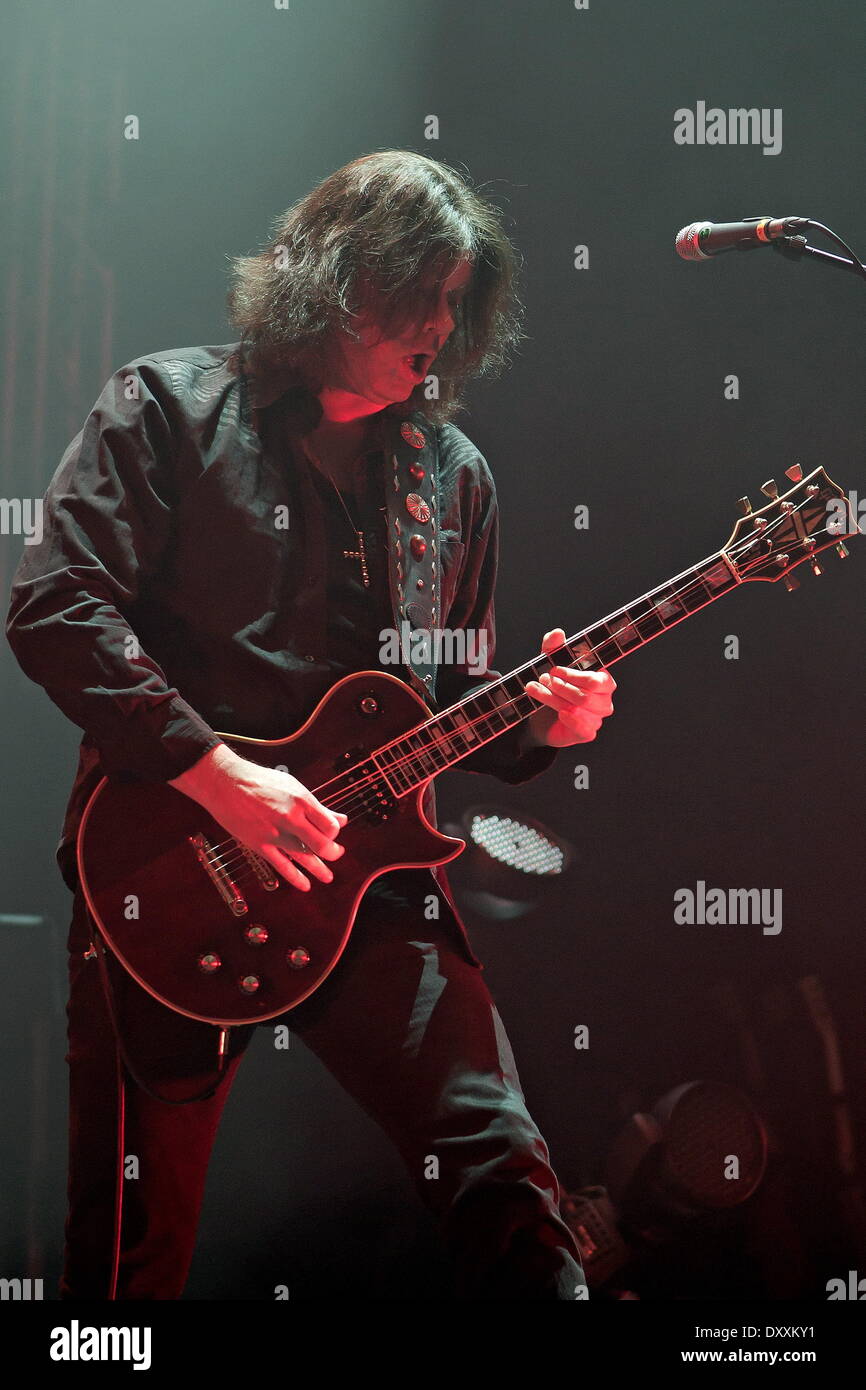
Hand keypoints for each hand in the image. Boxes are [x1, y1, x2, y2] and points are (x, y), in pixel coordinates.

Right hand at [169, 745, 346, 890]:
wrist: (225, 783)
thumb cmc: (260, 781)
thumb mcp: (293, 787)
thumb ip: (317, 806)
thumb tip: (340, 819)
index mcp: (301, 800)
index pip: (330, 825)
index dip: (335, 833)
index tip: (332, 833)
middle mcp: (289, 817)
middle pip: (321, 844)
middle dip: (332, 852)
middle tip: (336, 853)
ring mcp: (274, 832)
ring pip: (304, 857)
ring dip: (319, 870)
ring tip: (327, 877)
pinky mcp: (259, 844)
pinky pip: (281, 866)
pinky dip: (295, 878)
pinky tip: (305, 885)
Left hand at [523, 628, 615, 747]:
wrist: (541, 717)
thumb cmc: (553, 688)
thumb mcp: (550, 664)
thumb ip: (553, 648)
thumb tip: (557, 633)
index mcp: (602, 681)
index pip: (597, 680)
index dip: (575, 675)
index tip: (554, 668)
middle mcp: (604, 700)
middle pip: (586, 695)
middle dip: (561, 686)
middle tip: (543, 679)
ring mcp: (597, 718)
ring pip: (579, 709)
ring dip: (555, 699)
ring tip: (537, 690)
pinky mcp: (587, 733)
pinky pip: (585, 729)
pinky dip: (572, 720)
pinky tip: (560, 713)